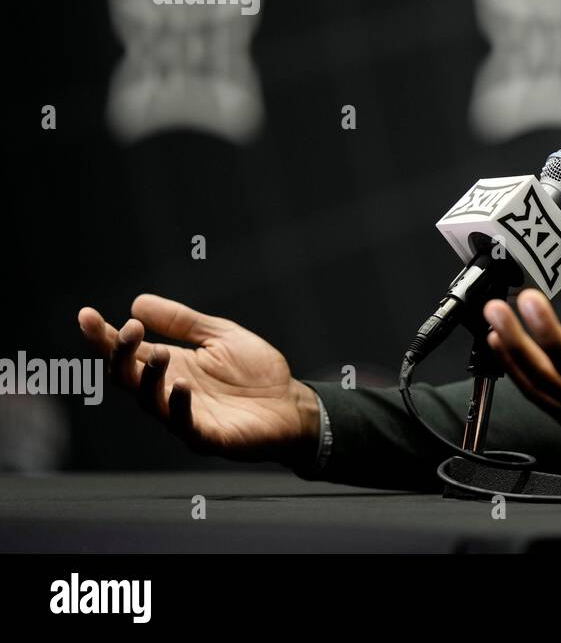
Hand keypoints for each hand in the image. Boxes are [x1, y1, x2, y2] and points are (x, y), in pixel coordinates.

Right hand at [76, 294, 318, 465]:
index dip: (103, 336)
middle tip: (130, 331)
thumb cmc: (257, 373)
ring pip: (149, 402)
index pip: (128, 352)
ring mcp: (185, 417)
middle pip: (127, 377)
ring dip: (149, 378)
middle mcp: (168, 392)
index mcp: (170, 367)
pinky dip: (178, 406)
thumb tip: (137, 303)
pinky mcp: (207, 437)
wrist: (293, 404)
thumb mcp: (220, 336)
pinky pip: (184, 425)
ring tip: (161, 355)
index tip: (86, 315)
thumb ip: (183, 321)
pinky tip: (181, 387)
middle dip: (120, 354)